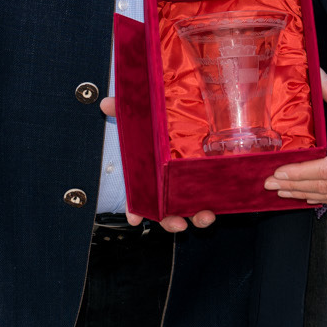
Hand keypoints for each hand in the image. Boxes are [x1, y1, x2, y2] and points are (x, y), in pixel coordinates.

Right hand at [101, 96, 216, 231]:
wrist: (195, 114)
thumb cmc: (162, 124)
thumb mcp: (144, 118)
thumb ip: (124, 112)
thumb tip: (106, 103)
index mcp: (151, 173)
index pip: (139, 197)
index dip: (135, 209)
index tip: (135, 219)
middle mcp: (170, 183)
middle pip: (167, 210)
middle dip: (170, 221)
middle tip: (177, 224)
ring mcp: (191, 183)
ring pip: (192, 208)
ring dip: (198, 218)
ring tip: (205, 216)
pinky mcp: (213, 178)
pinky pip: (215, 197)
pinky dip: (218, 205)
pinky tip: (220, 206)